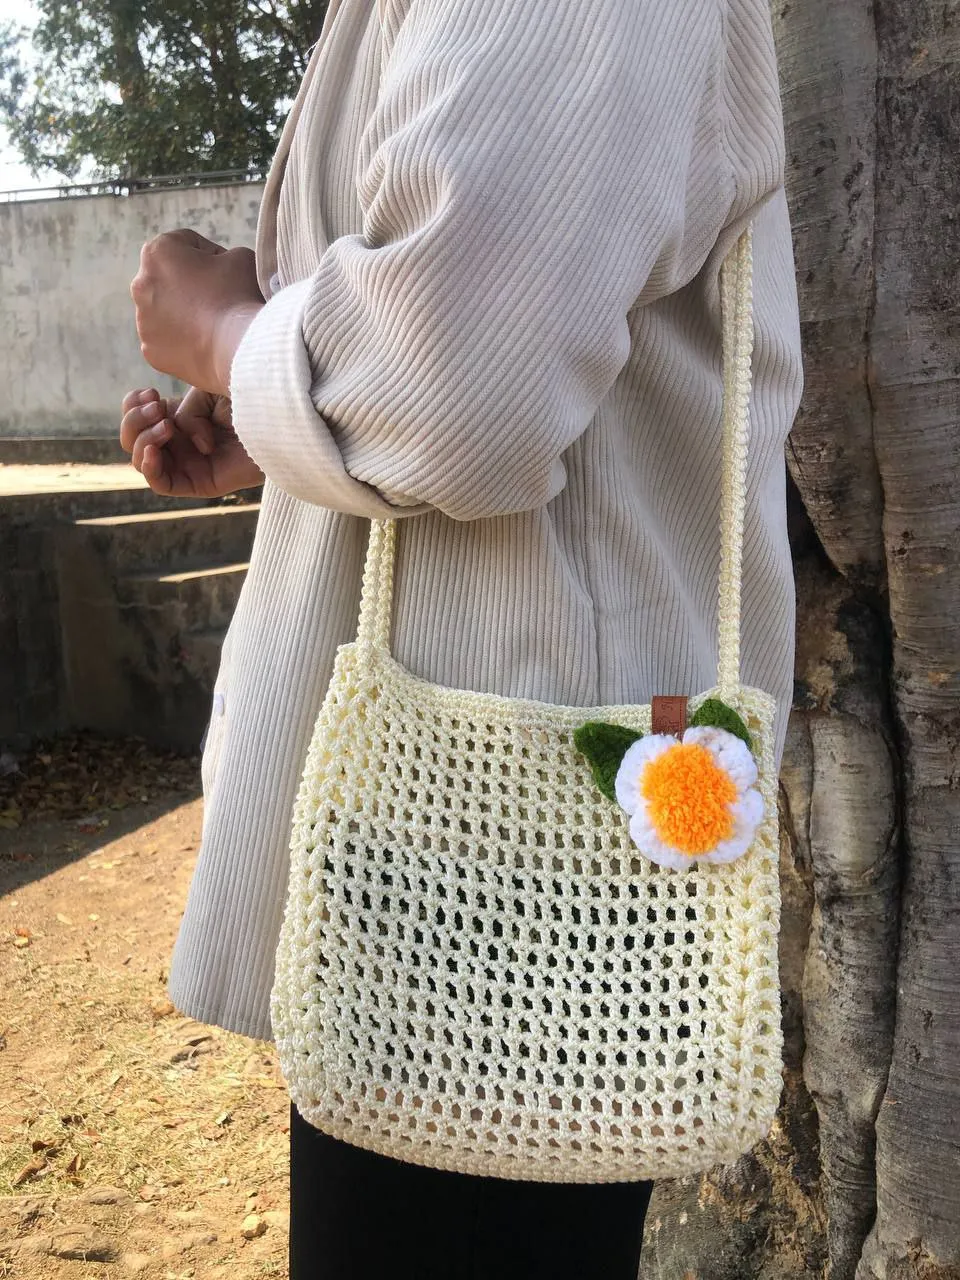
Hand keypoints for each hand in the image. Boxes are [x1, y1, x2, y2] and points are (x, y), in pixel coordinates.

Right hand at [120, 386, 263, 497]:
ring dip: (143, 439)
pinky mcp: (200, 484)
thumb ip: (183, 412)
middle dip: (135, 420)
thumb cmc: (249, 402)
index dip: (132, 404)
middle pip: (132, 439)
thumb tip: (181, 438)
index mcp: (178, 418)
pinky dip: (150, 468)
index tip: (151, 392)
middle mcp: (180, 443)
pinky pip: (162, 485)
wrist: (278, 419)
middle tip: (157, 407)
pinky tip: (156, 451)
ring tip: (166, 425)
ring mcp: (188, 464)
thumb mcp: (206, 395)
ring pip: (141, 461)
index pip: (137, 417)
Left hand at [129, 229, 264, 397]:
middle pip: (169, 278)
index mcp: (157, 253)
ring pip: (165, 311)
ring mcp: (143, 321)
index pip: (185, 244)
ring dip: (184, 313)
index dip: (212, 255)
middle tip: (220, 298)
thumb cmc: (238, 297)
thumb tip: (220, 267)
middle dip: (191, 285)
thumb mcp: (241, 257)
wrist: (238, 348)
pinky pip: (166, 341)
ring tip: (213, 324)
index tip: (226, 271)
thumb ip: (224, 254)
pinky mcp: (151, 350)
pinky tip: (205, 343)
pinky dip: (183, 341)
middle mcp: (141, 284)